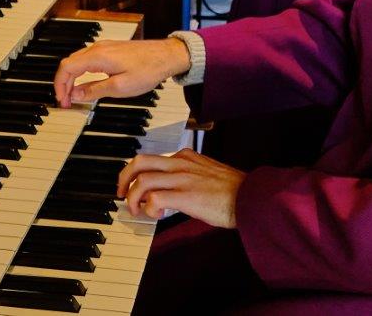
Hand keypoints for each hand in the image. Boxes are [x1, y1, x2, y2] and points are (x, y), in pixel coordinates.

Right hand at [53, 38, 190, 107]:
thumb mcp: (119, 87)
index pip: (66, 68)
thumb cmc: (148, 69)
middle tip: (66, 102)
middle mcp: (98, 48)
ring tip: (74, 96)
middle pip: (69, 64)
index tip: (62, 100)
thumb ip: (94, 90)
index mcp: (97, 57)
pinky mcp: (110, 50)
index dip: (59, 85)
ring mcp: (104, 47)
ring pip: (78, 61)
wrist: (166, 56)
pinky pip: (88, 60)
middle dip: (64, 83)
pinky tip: (86, 84)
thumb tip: (75, 94)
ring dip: (73, 78)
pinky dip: (82, 73)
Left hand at [118, 148, 244, 227]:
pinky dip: (149, 208)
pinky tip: (156, 215)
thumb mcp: (206, 174)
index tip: (131, 185)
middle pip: (139, 162)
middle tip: (121, 194)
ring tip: (137, 210)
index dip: (136, 173)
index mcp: (186, 157)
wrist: (250, 197)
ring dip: (132, 198)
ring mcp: (182, 178)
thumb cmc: (232, 190)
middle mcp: (181, 163)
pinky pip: (154, 197)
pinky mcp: (185, 195)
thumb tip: (169, 192)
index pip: (151, 157)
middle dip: (123, 178)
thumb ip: (186, 176)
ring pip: (142, 180)